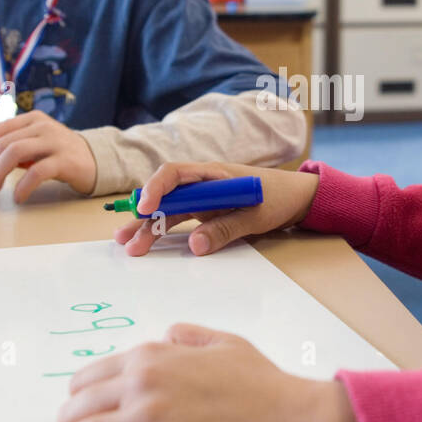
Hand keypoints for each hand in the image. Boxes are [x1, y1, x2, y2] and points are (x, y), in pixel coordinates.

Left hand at [0, 109, 96, 202]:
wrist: (96, 160)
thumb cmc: (60, 154)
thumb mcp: (33, 147)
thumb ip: (8, 151)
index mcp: (33, 119)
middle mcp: (43, 126)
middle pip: (4, 142)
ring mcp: (55, 142)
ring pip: (15, 152)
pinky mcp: (65, 161)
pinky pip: (36, 172)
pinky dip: (22, 187)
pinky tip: (18, 197)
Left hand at [57, 323, 377, 421]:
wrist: (301, 421)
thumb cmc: (269, 390)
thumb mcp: (226, 343)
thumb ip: (189, 338)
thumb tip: (168, 338)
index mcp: (151, 357)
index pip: (84, 384)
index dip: (94, 411)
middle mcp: (141, 383)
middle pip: (72, 416)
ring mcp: (148, 420)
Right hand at [114, 161, 319, 256]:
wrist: (294, 198)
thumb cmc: (277, 198)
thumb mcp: (255, 216)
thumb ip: (225, 229)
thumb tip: (194, 246)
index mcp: (212, 174)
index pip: (174, 174)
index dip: (156, 189)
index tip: (145, 209)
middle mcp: (201, 183)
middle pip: (165, 196)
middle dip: (143, 216)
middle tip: (126, 238)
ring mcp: (201, 198)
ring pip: (167, 210)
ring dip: (148, 227)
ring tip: (129, 247)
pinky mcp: (204, 211)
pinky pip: (178, 219)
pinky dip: (162, 231)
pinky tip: (145, 242)